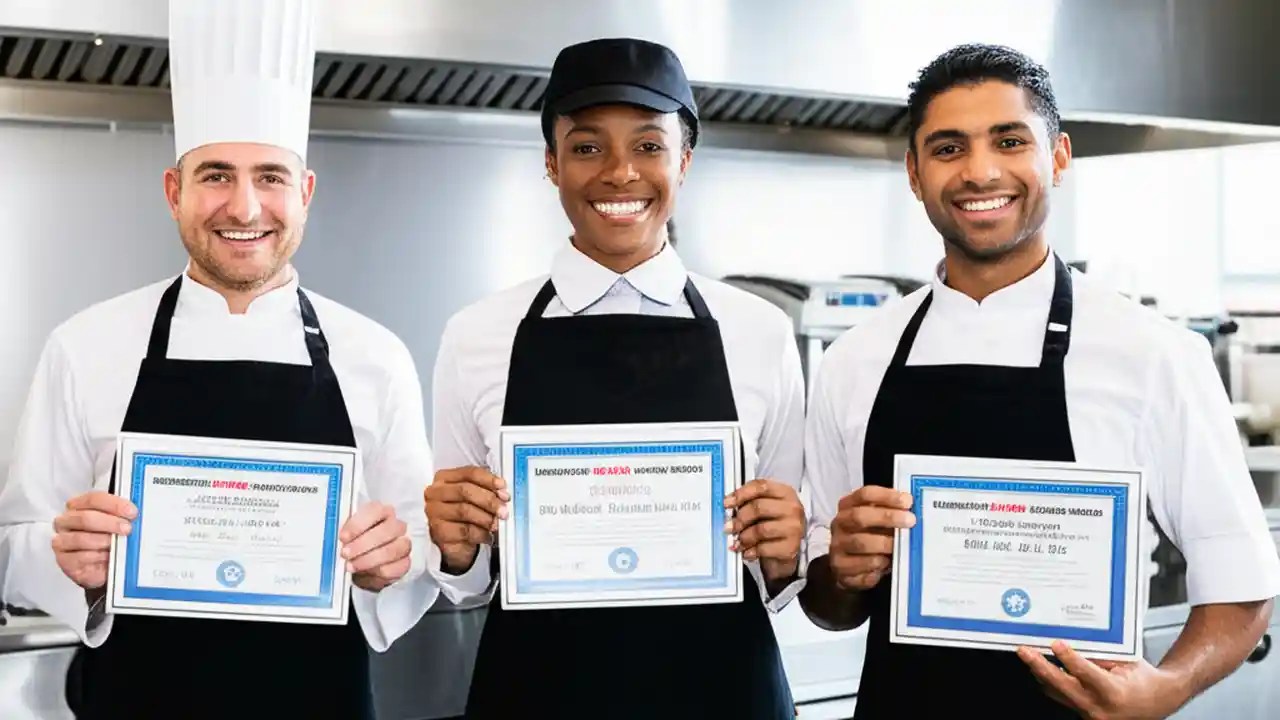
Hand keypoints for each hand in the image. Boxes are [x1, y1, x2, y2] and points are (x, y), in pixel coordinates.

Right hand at [52, 491, 136, 590]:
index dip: (114, 504)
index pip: (93, 499)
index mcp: (79, 506)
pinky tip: (108, 557)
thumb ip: (122, 516)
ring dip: (104, 542)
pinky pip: (80, 557)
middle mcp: (67, 521)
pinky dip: (98, 557)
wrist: (102, 567)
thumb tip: (136, 513)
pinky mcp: (64, 560)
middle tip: (127, 529)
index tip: (131, 512)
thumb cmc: (109, 540)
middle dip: (110, 523)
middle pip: (86, 518)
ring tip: (117, 546)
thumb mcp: (117, 524)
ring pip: (82, 538)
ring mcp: (62, 540)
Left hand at [340, 502, 410, 591]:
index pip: (376, 511)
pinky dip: (376, 572)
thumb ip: (343, 533)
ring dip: (368, 560)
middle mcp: (396, 526)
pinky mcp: (404, 564)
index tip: (343, 537)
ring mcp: (403, 545)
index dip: (359, 524)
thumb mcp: (346, 536)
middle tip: (345, 553)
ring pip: (392, 550)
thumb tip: (331, 536)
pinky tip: (364, 573)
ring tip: (351, 566)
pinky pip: (394, 568)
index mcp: (382, 512)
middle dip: (363, 544)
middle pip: (386, 531)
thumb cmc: (353, 545)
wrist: (362, 567)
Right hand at [423, 466, 508, 573]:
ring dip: (486, 518)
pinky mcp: (439, 532)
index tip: (503, 488)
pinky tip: (488, 536)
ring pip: (464, 510)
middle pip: (465, 490)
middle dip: (489, 500)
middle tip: (503, 510)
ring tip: (497, 524)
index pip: (469, 473)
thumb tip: (502, 494)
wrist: (451, 541)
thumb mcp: (473, 498)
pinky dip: (481, 534)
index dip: (488, 479)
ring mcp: (434, 513)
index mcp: (444, 478)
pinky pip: (464, 531)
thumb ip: (485, 490)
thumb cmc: (463, 515)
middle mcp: (435, 493)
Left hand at [724, 479, 804, 581]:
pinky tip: (746, 552)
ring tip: (737, 541)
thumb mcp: (765, 508)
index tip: (726, 503)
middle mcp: (792, 508)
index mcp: (785, 493)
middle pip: (759, 507)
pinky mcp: (791, 547)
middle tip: (728, 527)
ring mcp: (794, 528)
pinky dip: (751, 551)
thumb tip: (728, 507)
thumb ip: (749, 503)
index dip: (741, 494)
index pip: (761, 486)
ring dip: (744, 537)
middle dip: (740, 518)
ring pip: (761, 529)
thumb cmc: (773, 525)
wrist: (787, 550)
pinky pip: (764, 548)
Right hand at [828, 486, 914, 590]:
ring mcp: (838, 547)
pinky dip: (878, 567)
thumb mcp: (875, 521)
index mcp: (848, 507)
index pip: (864, 495)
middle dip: (887, 517)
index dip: (886, 496)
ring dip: (884, 544)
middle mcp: (839, 525)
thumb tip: (911, 511)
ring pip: (860, 543)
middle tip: (910, 521)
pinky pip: (862, 568)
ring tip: (901, 547)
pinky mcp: (841, 569)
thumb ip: (889, 513)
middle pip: (860, 516)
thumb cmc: (867, 537)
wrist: (845, 566)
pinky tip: (888, 566)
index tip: (907, 501)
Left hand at [1018, 641, 1183, 718]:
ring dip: (1039, 672)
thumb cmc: (1143, 680)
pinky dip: (1049, 681)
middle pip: (1062, 685)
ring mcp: (1088, 714)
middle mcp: (1099, 707)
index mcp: (1114, 692)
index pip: (1086, 673)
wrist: (1155, 703)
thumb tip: (1073, 640)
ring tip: (1027, 654)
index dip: (1069, 658)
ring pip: (1056, 692)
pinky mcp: (1081, 714)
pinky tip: (1040, 667)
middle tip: (1024, 651)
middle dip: (1040, 666)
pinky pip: (1059, 696)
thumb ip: (1100, 655)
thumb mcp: (1127, 662)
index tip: (1056, 644)